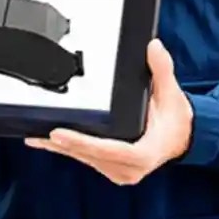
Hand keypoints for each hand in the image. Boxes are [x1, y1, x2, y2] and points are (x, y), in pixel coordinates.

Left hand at [25, 39, 191, 185]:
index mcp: (145, 153)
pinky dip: (67, 149)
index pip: (110, 150)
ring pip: (85, 159)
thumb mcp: (171, 92)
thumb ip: (161, 69)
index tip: (60, 134)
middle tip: (41, 132)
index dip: (83, 143)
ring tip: (36, 136)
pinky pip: (86, 159)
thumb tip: (153, 47)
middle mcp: (131, 168)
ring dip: (61, 148)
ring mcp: (120, 171)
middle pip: (91, 156)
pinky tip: (47, 142)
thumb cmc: (175, 118)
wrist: (181, 136)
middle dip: (65, 144)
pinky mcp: (111, 168)